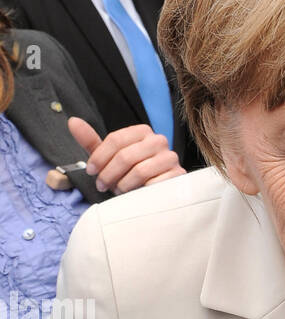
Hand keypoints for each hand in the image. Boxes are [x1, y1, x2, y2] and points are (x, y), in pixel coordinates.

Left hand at [68, 117, 184, 194]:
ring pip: (139, 171)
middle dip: (109, 174)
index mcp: (142, 132)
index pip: (116, 139)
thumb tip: (72, 121)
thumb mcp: (108, 158)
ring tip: (120, 191)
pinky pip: (154, 184)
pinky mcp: (178, 176)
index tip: (91, 171)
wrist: (155, 196)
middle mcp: (159, 141)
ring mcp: (170, 158)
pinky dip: (140, 192)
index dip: (99, 157)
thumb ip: (92, 141)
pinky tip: (136, 196)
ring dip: (123, 185)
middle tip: (103, 186)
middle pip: (125, 155)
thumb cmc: (129, 176)